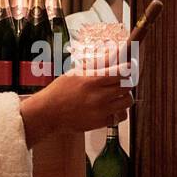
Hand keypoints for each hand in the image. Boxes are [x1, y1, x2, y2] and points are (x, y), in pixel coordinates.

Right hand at [19, 71, 134, 146]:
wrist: (48, 113)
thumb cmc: (59, 91)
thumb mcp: (75, 72)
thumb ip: (96, 64)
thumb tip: (112, 53)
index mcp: (92, 80)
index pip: (121, 72)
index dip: (127, 68)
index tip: (129, 66)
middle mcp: (98, 96)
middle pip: (127, 86)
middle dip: (126, 82)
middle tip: (121, 81)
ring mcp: (101, 111)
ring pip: (127, 101)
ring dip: (125, 96)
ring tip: (117, 95)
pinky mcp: (100, 123)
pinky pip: (121, 116)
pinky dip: (120, 111)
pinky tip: (112, 107)